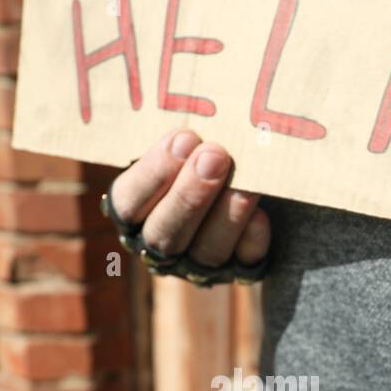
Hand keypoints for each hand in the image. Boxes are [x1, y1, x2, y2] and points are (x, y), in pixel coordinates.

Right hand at [106, 129, 270, 280]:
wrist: (246, 176)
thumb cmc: (200, 150)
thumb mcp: (180, 143)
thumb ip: (177, 136)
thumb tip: (187, 119)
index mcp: (135, 213)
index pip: (128, 202)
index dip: (153, 174)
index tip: (184, 137)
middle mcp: (160, 247)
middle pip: (164, 234)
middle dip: (189, 195)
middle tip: (214, 155)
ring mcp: (199, 265)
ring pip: (206, 252)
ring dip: (226, 216)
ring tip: (247, 183)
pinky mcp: (239, 271)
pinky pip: (245, 263)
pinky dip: (252, 241)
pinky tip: (262, 216)